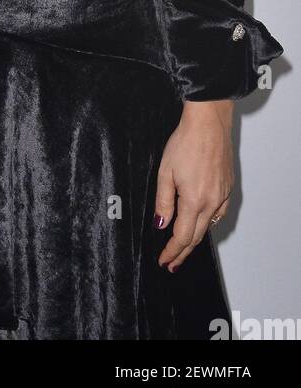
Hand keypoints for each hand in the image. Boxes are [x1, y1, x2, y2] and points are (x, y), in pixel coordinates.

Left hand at [155, 99, 234, 270]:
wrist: (208, 124)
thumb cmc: (185, 142)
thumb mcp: (165, 172)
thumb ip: (163, 201)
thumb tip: (161, 224)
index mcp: (195, 201)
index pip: (183, 236)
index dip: (172, 251)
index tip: (164, 260)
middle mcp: (212, 202)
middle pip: (197, 236)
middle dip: (182, 252)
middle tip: (171, 262)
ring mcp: (222, 196)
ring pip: (208, 226)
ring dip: (195, 239)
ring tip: (182, 248)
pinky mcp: (228, 188)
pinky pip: (218, 213)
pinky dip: (207, 223)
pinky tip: (200, 223)